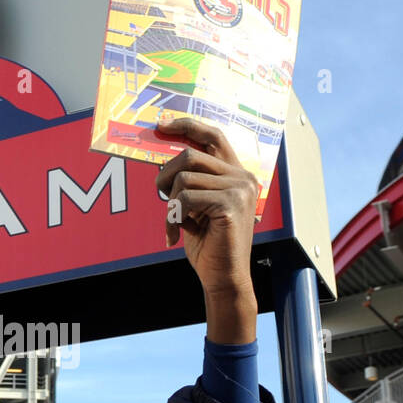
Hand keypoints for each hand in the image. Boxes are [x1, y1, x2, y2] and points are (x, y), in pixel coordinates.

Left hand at [154, 118, 259, 342]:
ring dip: (169, 203)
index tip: (161, 124)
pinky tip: (175, 235)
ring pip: (184, 178)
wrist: (223, 277)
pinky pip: (185, 199)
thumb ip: (189, 181)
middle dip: (166, 174)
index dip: (187, 125)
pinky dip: (172, 218)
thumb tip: (162, 158)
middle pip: (191, 155)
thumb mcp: (195, 206)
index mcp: (236, 174)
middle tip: (159, 194)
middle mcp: (243, 177)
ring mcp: (239, 189)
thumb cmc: (208, 244)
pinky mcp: (230, 204)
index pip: (213, 136)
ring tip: (173, 223)